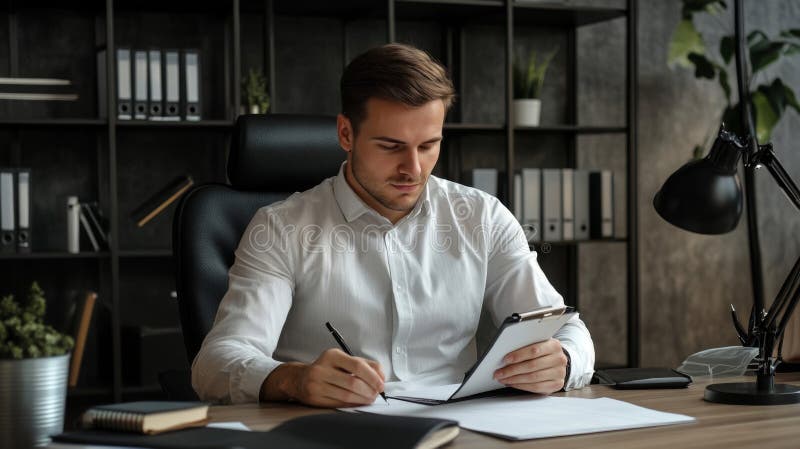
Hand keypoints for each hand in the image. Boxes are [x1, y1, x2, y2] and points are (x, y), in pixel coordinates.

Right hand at [262, 348, 384, 407]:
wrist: (299, 379)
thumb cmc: (327, 369)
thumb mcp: (342, 360)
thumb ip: (364, 364)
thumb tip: (381, 376)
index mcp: (332, 355)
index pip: (357, 365)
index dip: (373, 377)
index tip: (381, 384)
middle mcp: (322, 368)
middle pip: (353, 382)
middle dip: (369, 390)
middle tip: (376, 394)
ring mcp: (317, 384)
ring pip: (347, 395)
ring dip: (363, 399)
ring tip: (370, 398)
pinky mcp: (315, 398)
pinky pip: (339, 403)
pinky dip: (353, 404)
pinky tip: (358, 402)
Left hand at [493, 338, 566, 394]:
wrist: (557, 361)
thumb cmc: (543, 351)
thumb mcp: (538, 343)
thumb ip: (526, 345)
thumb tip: (505, 351)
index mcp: (554, 345)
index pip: (534, 350)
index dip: (518, 355)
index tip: (505, 359)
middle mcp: (559, 359)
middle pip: (532, 366)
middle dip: (512, 370)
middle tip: (499, 372)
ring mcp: (559, 373)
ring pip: (533, 378)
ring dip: (514, 379)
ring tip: (503, 378)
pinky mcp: (557, 385)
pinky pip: (536, 387)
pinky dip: (521, 386)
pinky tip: (512, 383)